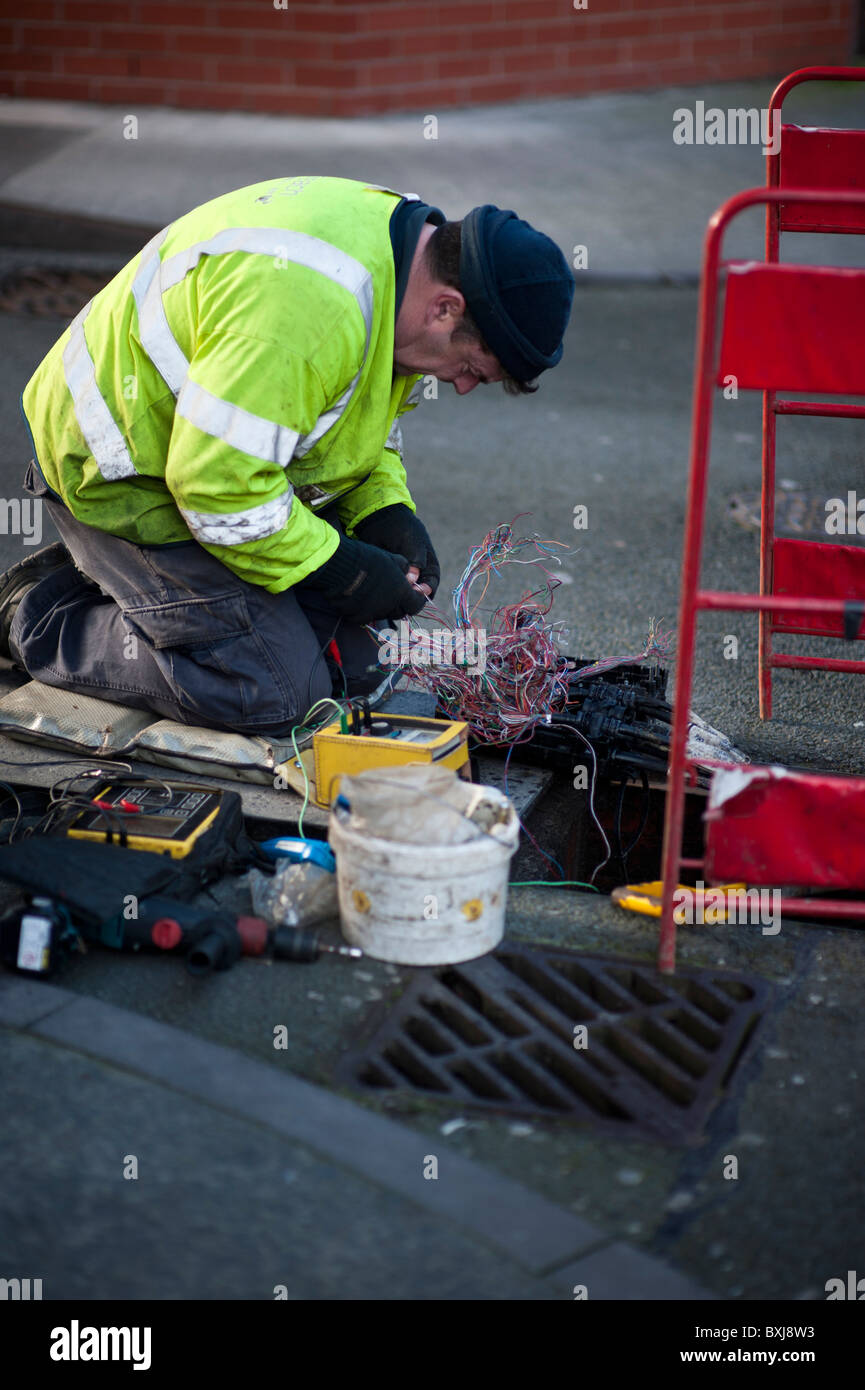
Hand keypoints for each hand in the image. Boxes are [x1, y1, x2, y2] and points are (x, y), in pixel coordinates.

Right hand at [297, 535, 427, 625]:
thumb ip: (404, 569)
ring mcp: (372, 614)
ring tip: (375, 593)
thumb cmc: (368, 560)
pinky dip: (365, 611)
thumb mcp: (392, 559)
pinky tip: (360, 599)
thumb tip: (410, 576)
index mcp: (401, 594)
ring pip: (383, 615)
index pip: (417, 605)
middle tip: (394, 593)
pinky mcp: (356, 617)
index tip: (414, 594)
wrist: (341, 568)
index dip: (417, 600)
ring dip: (383, 607)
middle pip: (400, 613)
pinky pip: (365, 618)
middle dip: (400, 604)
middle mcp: (389, 607)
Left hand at [353, 505, 439, 598]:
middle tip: (400, 595)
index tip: (417, 592)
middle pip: (416, 594)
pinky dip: (385, 591)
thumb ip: (416, 561)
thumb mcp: (414, 543)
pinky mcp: (387, 578)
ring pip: (401, 593)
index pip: (431, 586)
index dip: (426, 592)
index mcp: (429, 568)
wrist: (381, 520)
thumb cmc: (403, 529)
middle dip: (410, 597)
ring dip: (396, 595)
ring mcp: (402, 578)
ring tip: (389, 591)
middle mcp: (417, 576)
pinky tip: (380, 587)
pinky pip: (388, 589)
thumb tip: (413, 580)